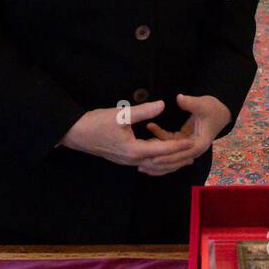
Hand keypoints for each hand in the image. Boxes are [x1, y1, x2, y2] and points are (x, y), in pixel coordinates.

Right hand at [59, 102, 192, 167]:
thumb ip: (143, 111)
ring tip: (182, 158)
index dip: (178, 146)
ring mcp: (127, 160)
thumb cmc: (96, 123)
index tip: (192, 142)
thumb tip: (162, 104)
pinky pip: (145, 161)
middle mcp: (132, 159)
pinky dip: (156, 160)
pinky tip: (160, 154)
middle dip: (176, 159)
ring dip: (167, 161)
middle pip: (160, 162)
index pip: (162, 150)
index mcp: (134, 150)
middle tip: (193, 155)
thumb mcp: (120, 115)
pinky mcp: (123, 158)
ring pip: (152, 164)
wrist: (75, 134)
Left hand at [139, 93, 231, 175]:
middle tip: (142, 166)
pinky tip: (148, 137)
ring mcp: (187, 145)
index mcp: (200, 143)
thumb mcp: (203, 104)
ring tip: (140, 165)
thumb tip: (179, 98)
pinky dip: (159, 147)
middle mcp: (194, 148)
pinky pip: (170, 147)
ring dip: (158, 160)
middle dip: (160, 163)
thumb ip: (191, 102)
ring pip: (172, 156)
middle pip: (176, 160)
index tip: (155, 158)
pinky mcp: (182, 141)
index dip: (169, 157)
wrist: (220, 110)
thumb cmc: (212, 108)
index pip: (183, 154)